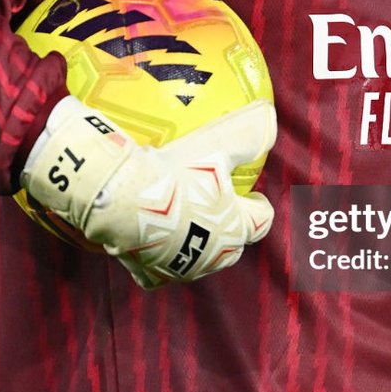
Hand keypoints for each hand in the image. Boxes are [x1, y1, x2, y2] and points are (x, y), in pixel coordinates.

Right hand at [21, 94, 275, 287]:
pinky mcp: (151, 275)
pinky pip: (160, 268)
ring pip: (198, 260)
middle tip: (220, 207)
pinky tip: (152, 240)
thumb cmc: (175, 173)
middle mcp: (214, 257)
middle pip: (233, 246)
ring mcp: (181, 269)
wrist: (121, 201)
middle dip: (232, 230)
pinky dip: (160, 256)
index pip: (261, 221)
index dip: (261, 208)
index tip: (255, 196)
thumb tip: (269, 116)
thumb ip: (247, 132)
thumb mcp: (216, 144)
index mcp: (235, 229)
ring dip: (198, 243)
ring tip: (186, 220)